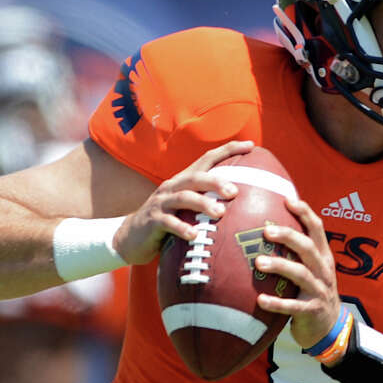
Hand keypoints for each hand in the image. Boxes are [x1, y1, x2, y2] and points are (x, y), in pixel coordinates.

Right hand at [113, 140, 254, 264]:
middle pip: (196, 178)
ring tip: (220, 213)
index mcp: (184, 181)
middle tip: (235, 191)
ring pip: (183, 198)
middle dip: (216, 182)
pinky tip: (194, 235)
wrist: (131, 238)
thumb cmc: (168, 223)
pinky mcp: (152, 221)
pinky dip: (182, 228)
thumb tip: (245, 204)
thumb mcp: (187, 209)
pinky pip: (168, 223)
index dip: (228, 150)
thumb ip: (208, 203)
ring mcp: (161, 203)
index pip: (207, 159)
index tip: (251, 145)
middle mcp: (173, 187)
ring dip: (202, 204)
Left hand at [254, 198, 341, 348]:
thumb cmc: (312, 292)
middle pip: (308, 248)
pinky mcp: (311, 311)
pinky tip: (260, 300)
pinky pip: (293, 306)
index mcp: (323, 257)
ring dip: (280, 266)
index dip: (304, 213)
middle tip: (266, 230)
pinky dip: (276, 303)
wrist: (329, 328)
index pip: (317, 229)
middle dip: (289, 236)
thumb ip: (296, 252)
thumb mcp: (311, 269)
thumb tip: (265, 225)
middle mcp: (323, 271)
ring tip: (259, 263)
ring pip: (301, 274)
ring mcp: (319, 291)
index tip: (287, 200)